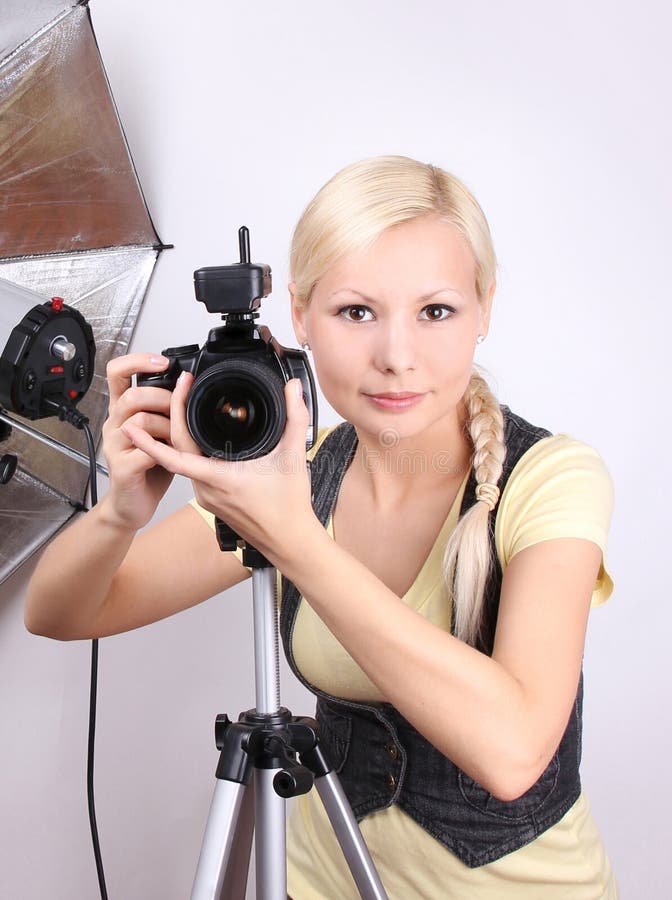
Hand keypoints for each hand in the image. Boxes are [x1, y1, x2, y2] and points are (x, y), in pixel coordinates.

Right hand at [101, 353, 174, 530]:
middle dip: (163, 401)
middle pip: (132, 396)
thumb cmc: (150, 466)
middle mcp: (114, 424)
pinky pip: (143, 451)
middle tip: (178, 414)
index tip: (163, 362)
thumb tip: (192, 386)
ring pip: (138, 421)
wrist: (133, 504)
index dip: (137, 361)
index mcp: (123, 410)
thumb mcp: (162, 431)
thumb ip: (169, 410)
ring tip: (176, 439)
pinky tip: (170, 455)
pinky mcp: (122, 468)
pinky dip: (162, 451)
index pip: (117, 372)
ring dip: (166, 428)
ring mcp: (115, 446)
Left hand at [120, 373, 317, 563]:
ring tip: (181, 410)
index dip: (151, 437)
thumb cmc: (289, 509)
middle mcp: (206, 489)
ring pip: (182, 462)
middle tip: (174, 391)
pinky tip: (196, 440)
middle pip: (175, 451)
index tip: (140, 417)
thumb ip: (296, 417)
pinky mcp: (213, 502)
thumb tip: (294, 389)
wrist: (290, 543)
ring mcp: (208, 497)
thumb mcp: (293, 456)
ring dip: (177, 438)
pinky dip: (189, 453)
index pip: (173, 455)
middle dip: (169, 420)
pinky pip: (192, 472)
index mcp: (219, 478)